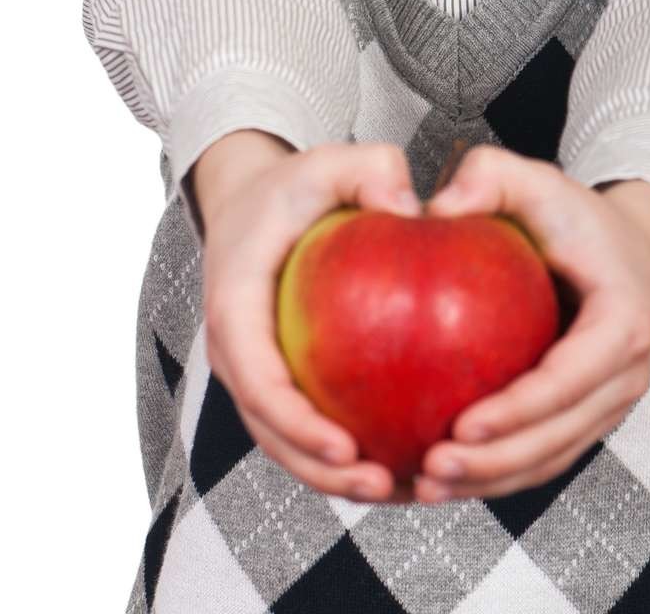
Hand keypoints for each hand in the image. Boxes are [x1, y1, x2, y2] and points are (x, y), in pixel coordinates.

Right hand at [199, 138, 422, 504]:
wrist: (253, 198)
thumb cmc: (298, 182)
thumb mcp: (331, 160)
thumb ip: (372, 169)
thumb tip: (414, 209)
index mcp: (235, 304)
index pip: (257, 379)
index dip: (297, 423)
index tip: (348, 446)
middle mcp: (234, 349)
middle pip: (269, 430)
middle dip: (321, 470)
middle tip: (385, 484)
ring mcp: (251, 369)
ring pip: (284, 442)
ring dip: (333, 476)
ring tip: (400, 489)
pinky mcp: (275, 377)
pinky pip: (304, 425)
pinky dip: (343, 453)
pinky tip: (403, 461)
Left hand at [413, 145, 649, 503]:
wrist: (624, 242)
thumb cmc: (572, 212)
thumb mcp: (536, 178)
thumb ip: (489, 173)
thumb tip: (434, 208)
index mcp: (622, 322)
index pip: (567, 381)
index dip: (517, 411)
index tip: (458, 426)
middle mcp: (627, 376)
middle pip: (558, 436)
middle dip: (494, 464)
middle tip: (427, 469)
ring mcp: (610, 403)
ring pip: (550, 459)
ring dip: (490, 483)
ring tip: (423, 487)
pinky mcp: (588, 416)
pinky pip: (543, 455)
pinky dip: (496, 474)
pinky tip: (440, 477)